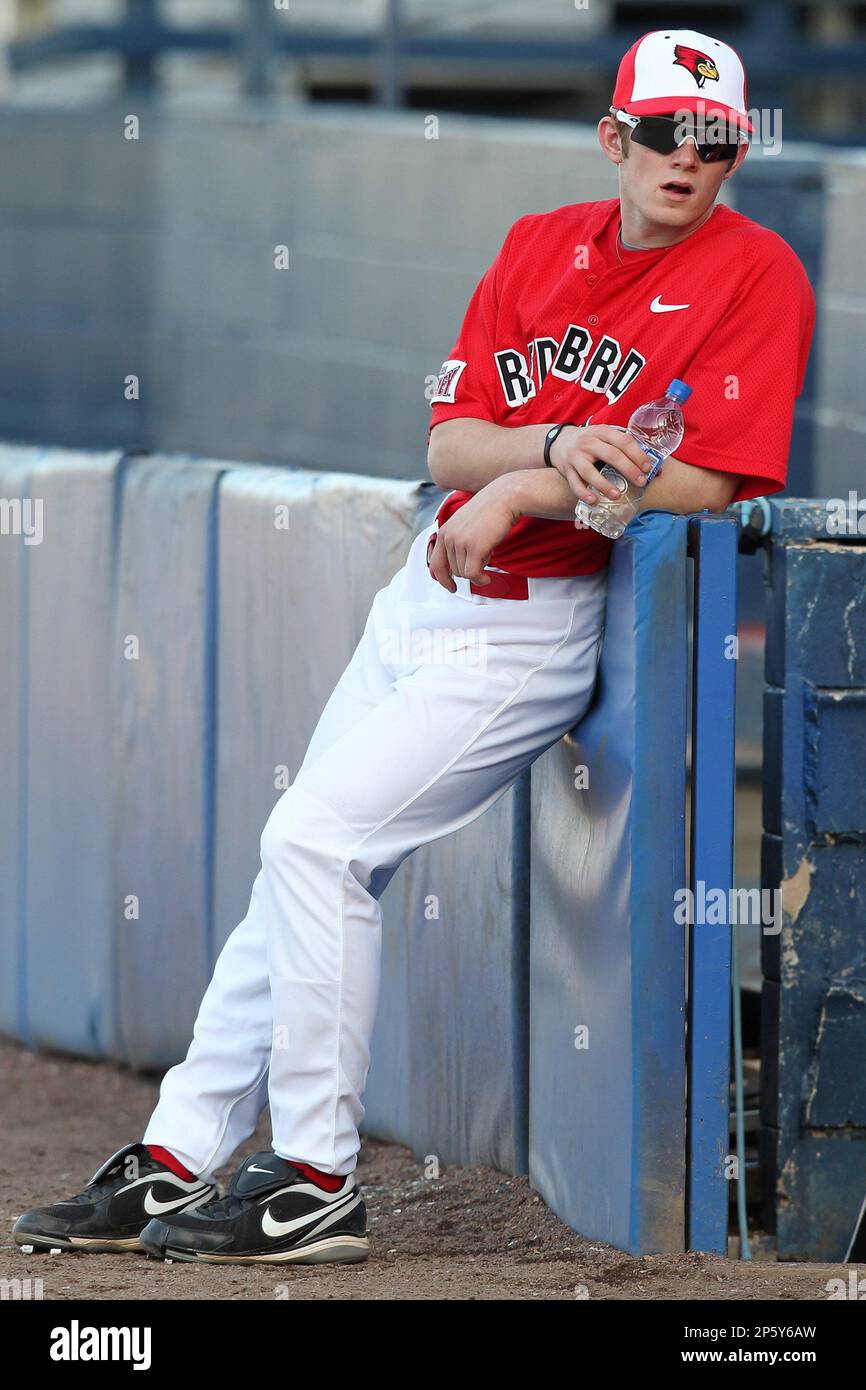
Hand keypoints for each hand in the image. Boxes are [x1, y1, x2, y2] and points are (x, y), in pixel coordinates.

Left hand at [427, 476, 521, 591]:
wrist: (504, 498)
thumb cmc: (489, 510)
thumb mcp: (465, 524)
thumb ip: (458, 541)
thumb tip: (459, 565)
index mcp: (444, 531)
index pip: (435, 563)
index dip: (442, 579)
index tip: (450, 586)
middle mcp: (449, 537)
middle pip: (454, 571)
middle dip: (468, 571)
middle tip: (481, 562)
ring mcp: (460, 542)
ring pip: (464, 573)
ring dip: (477, 572)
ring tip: (487, 557)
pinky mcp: (474, 548)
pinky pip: (473, 575)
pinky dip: (480, 580)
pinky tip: (486, 578)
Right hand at [548, 424, 653, 507]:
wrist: (560, 441)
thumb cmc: (591, 441)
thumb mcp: (605, 435)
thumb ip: (624, 445)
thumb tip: (654, 465)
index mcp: (602, 431)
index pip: (624, 441)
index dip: (638, 455)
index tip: (649, 468)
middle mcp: (588, 442)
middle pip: (611, 455)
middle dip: (628, 470)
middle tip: (641, 482)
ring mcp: (576, 456)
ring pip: (590, 472)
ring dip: (605, 485)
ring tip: (618, 495)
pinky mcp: (566, 470)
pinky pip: (574, 484)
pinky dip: (583, 493)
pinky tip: (594, 501)